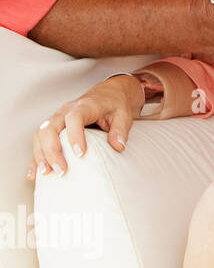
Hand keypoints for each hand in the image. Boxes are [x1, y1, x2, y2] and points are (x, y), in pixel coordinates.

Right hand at [27, 75, 142, 179]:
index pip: (74, 118)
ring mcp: (56, 118)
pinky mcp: (53, 127)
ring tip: (46, 173)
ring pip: (40, 135)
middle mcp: (65, 111)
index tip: (81, 154)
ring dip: (41, 155)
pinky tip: (35, 173)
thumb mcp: (123, 114)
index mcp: (84, 105)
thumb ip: (120, 129)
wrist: (108, 93)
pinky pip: (39, 142)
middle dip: (52, 151)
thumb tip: (118, 146)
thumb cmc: (115, 104)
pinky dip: (36, 157)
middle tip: (62, 171)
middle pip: (49, 128)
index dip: (75, 135)